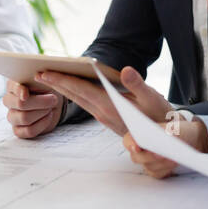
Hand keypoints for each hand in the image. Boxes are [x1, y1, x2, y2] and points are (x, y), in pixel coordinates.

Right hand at [3, 78, 64, 137]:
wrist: (53, 101)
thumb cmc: (46, 88)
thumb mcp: (44, 80)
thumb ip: (38, 78)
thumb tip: (35, 79)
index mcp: (13, 85)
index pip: (13, 87)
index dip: (19, 91)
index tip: (26, 94)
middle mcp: (9, 101)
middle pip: (20, 104)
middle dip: (40, 102)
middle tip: (53, 99)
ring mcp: (12, 117)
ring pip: (25, 118)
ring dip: (42, 112)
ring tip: (51, 107)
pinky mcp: (19, 130)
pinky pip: (29, 130)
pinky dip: (42, 123)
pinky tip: (49, 116)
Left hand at [36, 66, 207, 176]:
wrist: (170, 139)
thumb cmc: (161, 115)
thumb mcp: (152, 97)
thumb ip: (137, 83)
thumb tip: (125, 69)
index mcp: (110, 106)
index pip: (81, 90)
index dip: (62, 80)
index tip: (44, 72)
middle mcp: (103, 114)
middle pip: (75, 96)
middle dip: (56, 84)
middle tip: (37, 72)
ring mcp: (105, 119)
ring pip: (79, 102)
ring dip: (64, 90)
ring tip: (50, 79)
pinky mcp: (109, 120)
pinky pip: (87, 106)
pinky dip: (76, 96)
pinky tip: (73, 90)